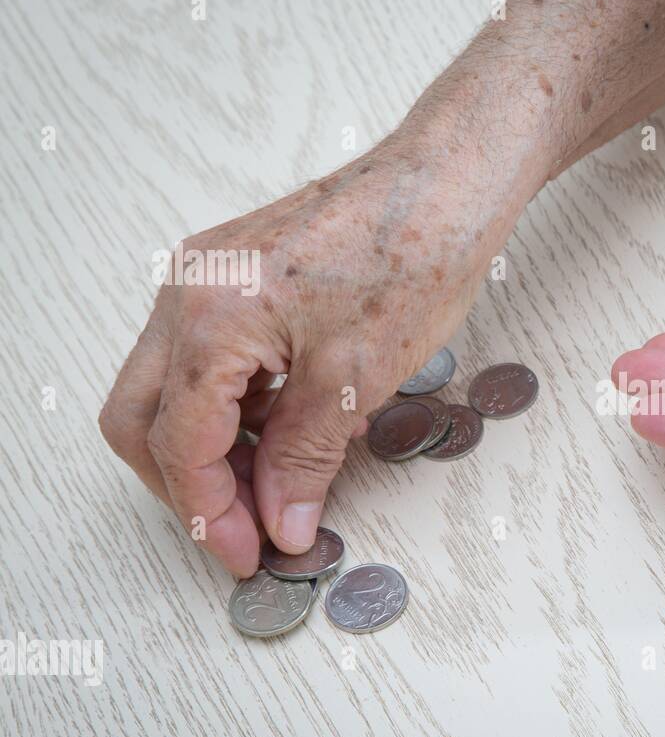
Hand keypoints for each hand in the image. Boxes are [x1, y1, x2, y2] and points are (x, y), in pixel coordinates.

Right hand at [100, 128, 534, 576]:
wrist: (448, 180)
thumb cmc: (414, 255)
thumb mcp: (357, 378)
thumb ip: (306, 458)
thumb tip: (282, 523)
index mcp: (208, 317)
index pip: (178, 444)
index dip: (211, 514)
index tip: (250, 556)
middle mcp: (189, 292)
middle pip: (145, 419)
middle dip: (190, 486)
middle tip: (249, 532)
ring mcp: (208, 279)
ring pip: (174, 391)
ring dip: (214, 450)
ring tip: (281, 489)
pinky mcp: (238, 276)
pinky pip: (210, 359)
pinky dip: (237, 409)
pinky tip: (290, 433)